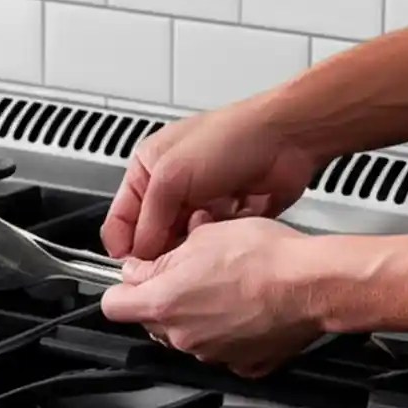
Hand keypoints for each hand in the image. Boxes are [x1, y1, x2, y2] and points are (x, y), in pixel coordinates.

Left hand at [100, 217, 323, 377]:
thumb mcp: (200, 239)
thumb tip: (139, 269)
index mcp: (162, 304)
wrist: (314, 283)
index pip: (113, 305)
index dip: (123, 288)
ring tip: (225, 288)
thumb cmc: (264, 257)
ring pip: (188, 335)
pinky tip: (246, 311)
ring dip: (197, 316)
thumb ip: (159, 261)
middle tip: (190, 274)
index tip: (136, 278)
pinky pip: (224, 349)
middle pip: (151, 321)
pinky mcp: (244, 364)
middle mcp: (182, 337)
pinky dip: (230, 333)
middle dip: (164, 299)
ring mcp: (213, 355)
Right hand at [101, 96, 324, 260]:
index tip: (129, 268)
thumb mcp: (171, 177)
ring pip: (181, 241)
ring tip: (195, 245)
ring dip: (187, 246)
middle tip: (162, 265)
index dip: (122, 243)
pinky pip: (209, 243)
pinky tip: (220, 238)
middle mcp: (171, 185)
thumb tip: (138, 253)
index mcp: (147, 168)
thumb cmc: (230, 139)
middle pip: (151, 232)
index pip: (120, 216)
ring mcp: (199, 201)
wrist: (287, 139)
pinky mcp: (226, 215)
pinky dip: (212, 245)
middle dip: (158, 248)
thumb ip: (149, 219)